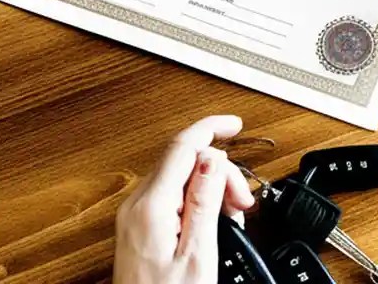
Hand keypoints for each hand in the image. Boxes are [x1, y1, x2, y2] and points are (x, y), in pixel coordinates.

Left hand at [114, 116, 257, 283]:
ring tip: (230, 218)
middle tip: (243, 201)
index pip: (182, 147)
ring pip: (180, 178)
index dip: (211, 129)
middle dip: (220, 171)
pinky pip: (171, 197)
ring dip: (210, 188)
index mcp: (151, 206)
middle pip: (184, 161)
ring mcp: (134, 216)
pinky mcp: (138, 227)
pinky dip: (197, 201)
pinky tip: (213, 222)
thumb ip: (204, 201)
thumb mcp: (198, 252)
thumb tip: (212, 158)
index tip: (234, 125)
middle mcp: (136, 205)